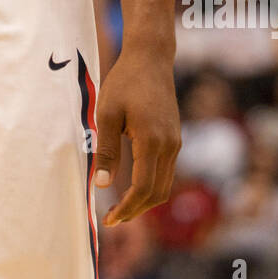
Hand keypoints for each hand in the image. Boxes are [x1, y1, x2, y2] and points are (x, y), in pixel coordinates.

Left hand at [94, 48, 180, 225]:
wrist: (150, 59)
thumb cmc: (124, 82)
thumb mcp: (107, 114)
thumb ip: (106, 151)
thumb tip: (102, 185)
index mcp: (152, 141)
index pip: (143, 189)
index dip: (127, 209)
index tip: (109, 220)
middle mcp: (170, 146)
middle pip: (157, 194)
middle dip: (135, 211)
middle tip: (112, 219)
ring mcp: (175, 143)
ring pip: (164, 186)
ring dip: (144, 201)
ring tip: (120, 207)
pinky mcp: (174, 139)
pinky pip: (166, 172)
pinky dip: (151, 186)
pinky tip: (132, 186)